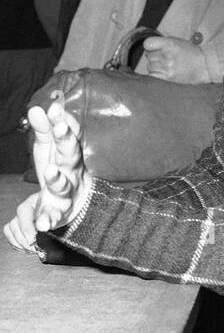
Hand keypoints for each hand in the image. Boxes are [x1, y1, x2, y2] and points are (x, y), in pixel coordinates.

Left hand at [4, 102, 91, 252]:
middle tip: (60, 127)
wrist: (78, 205)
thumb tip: (36, 108)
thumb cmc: (61, 170)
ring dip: (56, 178)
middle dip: (65, 141)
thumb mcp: (49, 149)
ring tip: (50, 171)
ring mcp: (66, 192)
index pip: (67, 134)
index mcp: (68, 153)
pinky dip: (48, 220)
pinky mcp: (58, 213)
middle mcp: (70, 171)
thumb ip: (44, 130)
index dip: (63, 121)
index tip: (56, 108)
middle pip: (69, 154)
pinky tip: (42, 224)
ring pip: (62, 185)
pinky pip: (53, 217)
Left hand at [141, 35, 211, 82]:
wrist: (204, 66)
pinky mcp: (168, 77)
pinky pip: (153, 75)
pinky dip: (156, 74)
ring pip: (150, 66)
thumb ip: (164, 43)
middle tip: (163, 58)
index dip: (149, 46)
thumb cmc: (192, 53)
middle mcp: (167, 55)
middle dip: (154, 57)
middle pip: (149, 56)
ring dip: (155, 66)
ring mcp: (167, 67)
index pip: (148, 43)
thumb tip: (150, 46)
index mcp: (170, 43)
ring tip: (165, 66)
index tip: (152, 49)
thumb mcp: (179, 42)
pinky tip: (163, 73)